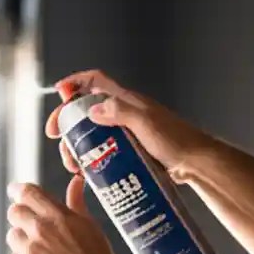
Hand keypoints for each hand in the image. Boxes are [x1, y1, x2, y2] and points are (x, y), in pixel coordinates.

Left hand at [7, 177, 133, 253]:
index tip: (15, 192)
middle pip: (14, 212)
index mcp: (57, 215)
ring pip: (13, 237)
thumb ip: (76, 203)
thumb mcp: (90, 228)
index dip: (19, 191)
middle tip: (35, 231)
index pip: (27, 192)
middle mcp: (40, 230)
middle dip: (22, 218)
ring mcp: (29, 252)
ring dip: (24, 244)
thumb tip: (75, 181)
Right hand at [45, 69, 220, 183]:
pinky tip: (86, 172)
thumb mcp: (145, 122)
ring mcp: (126, 133)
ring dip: (76, 146)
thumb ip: (119, 111)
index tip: (57, 91)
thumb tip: (92, 109)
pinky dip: (90, 159)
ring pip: (91, 134)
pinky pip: (103, 151)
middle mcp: (123, 113)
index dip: (75, 81)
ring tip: (73, 164)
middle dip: (67, 122)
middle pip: (85, 111)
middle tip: (57, 138)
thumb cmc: (176, 140)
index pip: (95, 80)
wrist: (197, 164)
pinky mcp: (129, 152)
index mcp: (126, 101)